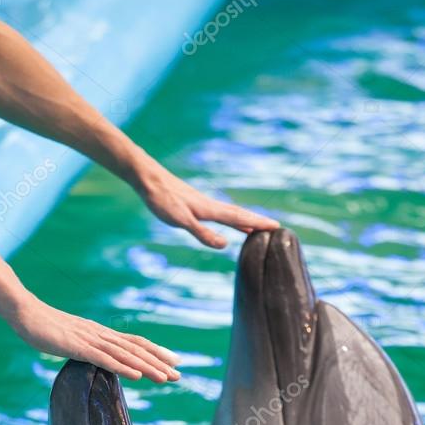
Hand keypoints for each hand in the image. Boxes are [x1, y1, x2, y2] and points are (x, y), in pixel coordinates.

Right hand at [9, 295, 179, 382]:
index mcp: (101, 333)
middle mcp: (101, 335)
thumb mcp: (72, 339)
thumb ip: (87, 347)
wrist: (26, 313)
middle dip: (159, 363)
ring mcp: (91, 340)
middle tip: (179, 375)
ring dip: (147, 367)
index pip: (135, 342)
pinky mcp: (78, 347)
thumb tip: (97, 357)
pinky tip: (137, 376)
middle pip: (136, 349)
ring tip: (166, 378)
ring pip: (126, 355)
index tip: (174, 362)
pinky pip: (105, 360)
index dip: (156, 351)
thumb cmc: (45, 327)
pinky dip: (123, 368)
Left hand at [135, 163, 279, 247]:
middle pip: (239, 214)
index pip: (238, 218)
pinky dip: (231, 219)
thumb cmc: (162, 200)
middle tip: (275, 226)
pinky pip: (221, 213)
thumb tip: (225, 245)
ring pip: (230, 213)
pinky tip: (231, 223)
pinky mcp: (196, 204)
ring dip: (246, 220)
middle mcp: (210, 205)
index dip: (257, 224)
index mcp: (209, 210)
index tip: (275, 226)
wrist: (148, 179)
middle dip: (257, 221)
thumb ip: (203, 233)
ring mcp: (204, 204)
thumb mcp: (181, 221)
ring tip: (258, 228)